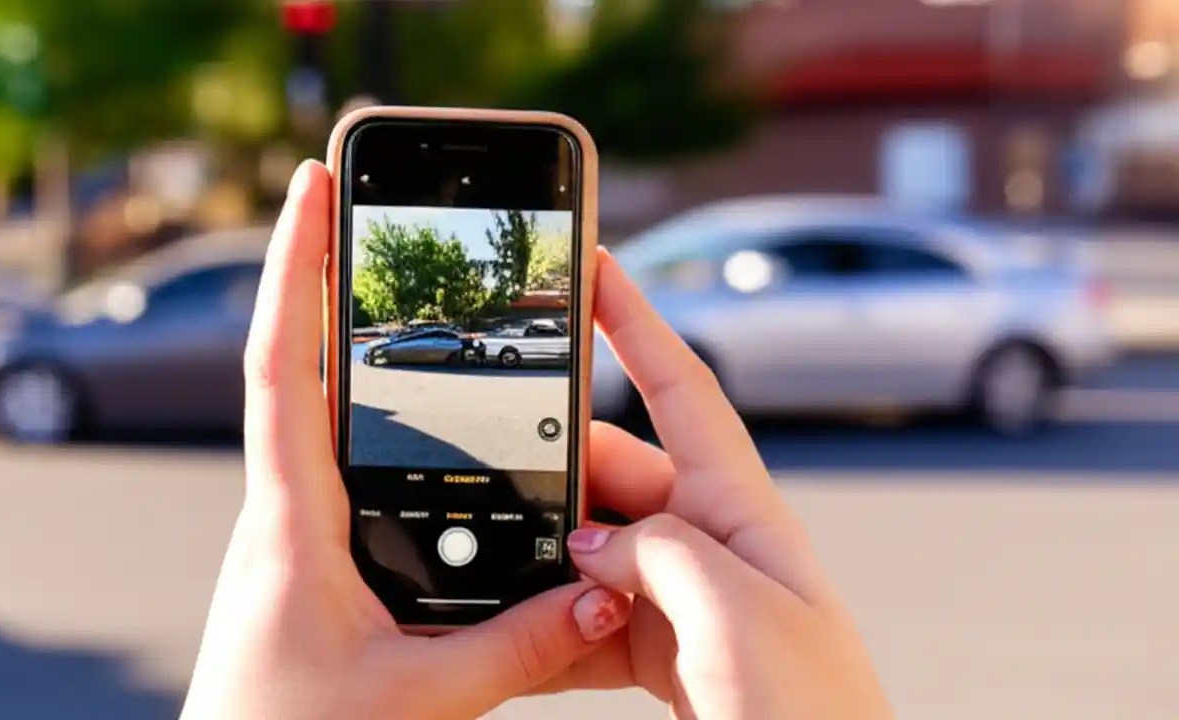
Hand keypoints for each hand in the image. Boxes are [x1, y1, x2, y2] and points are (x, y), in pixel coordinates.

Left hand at [180, 161, 629, 719]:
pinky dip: (369, 408)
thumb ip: (512, 650)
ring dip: (339, 336)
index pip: (282, 369)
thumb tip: (600, 596)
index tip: (309, 185)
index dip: (295, 271)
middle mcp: (285, 506)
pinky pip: (342, 458)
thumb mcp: (412, 699)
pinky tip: (408, 406)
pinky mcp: (315, 550)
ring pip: (316, 412)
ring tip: (379, 275)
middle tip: (351, 198)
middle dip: (320, 273)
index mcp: (291, 521)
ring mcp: (297, 525)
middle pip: (297, 363)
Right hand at [540, 251, 892, 718]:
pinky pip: (589, 614)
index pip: (682, 390)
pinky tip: (518, 636)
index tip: (592, 266)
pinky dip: (550, 622)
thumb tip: (590, 541)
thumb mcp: (741, 617)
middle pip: (613, 473)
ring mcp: (683, 597)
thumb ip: (661, 555)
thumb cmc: (815, 716)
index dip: (636, 322)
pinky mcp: (661, 648)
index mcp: (740, 511)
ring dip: (543, 555)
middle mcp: (709, 542)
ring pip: (590, 547)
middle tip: (492, 476)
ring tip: (494, 566)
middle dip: (553, 473)